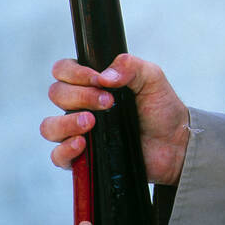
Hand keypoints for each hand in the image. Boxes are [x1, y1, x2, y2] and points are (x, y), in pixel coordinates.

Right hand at [41, 52, 190, 186]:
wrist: (175, 143)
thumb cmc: (161, 108)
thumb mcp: (152, 79)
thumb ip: (131, 67)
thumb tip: (105, 76)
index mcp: (93, 83)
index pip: (63, 70)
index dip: (74, 73)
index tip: (99, 80)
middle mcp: (81, 106)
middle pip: (56, 94)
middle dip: (79, 96)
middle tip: (108, 102)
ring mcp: (80, 132)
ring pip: (49, 126)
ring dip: (67, 122)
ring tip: (93, 122)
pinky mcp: (84, 158)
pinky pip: (57, 156)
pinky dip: (65, 150)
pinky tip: (83, 143)